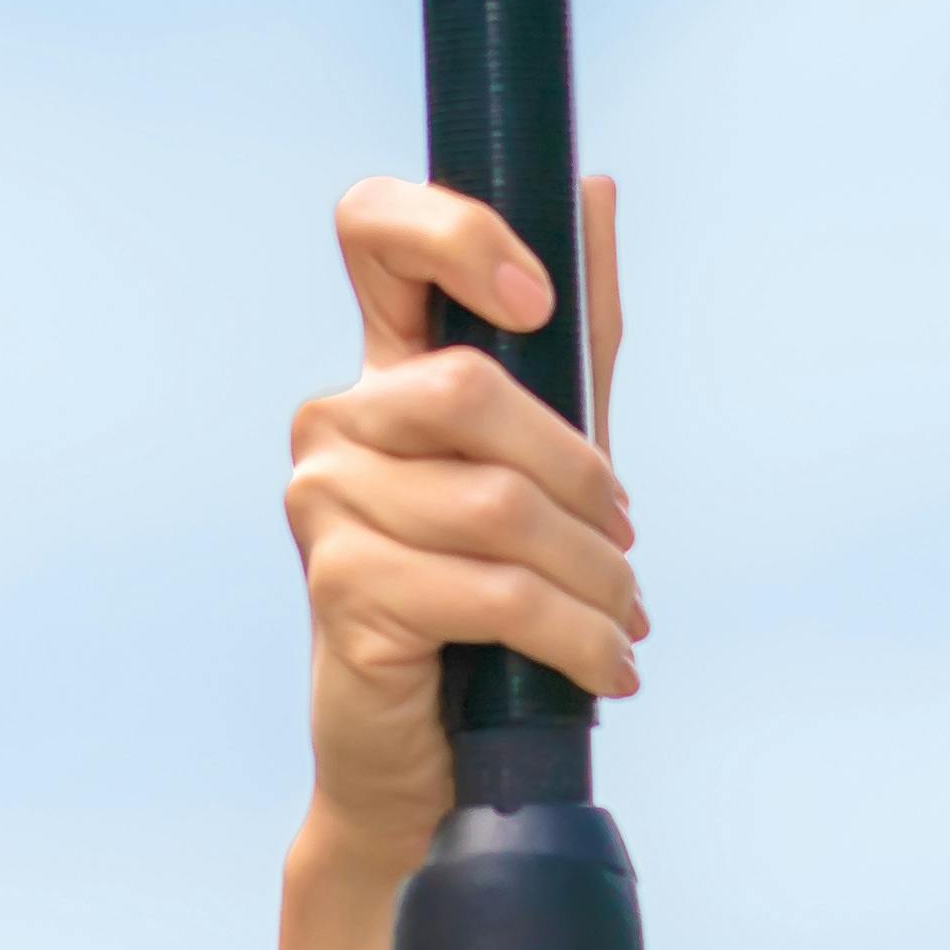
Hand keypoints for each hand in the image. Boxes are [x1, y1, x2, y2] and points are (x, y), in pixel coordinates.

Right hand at [286, 177, 638, 859]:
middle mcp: (336, 423)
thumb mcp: (552, 460)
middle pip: (469, 387)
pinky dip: (575, 633)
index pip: (374, 230)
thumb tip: (594, 190)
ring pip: (498, 504)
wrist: (432, 758)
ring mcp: (324, 503)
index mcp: (384, 372)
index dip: (455, 233)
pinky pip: (492, 591)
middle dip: (581, 477)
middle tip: (625, 547)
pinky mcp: (342, 589)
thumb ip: (573, 338)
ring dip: (595, 577)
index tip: (534, 301)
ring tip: (622, 623)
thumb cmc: (491, 602)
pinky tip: (603, 667)